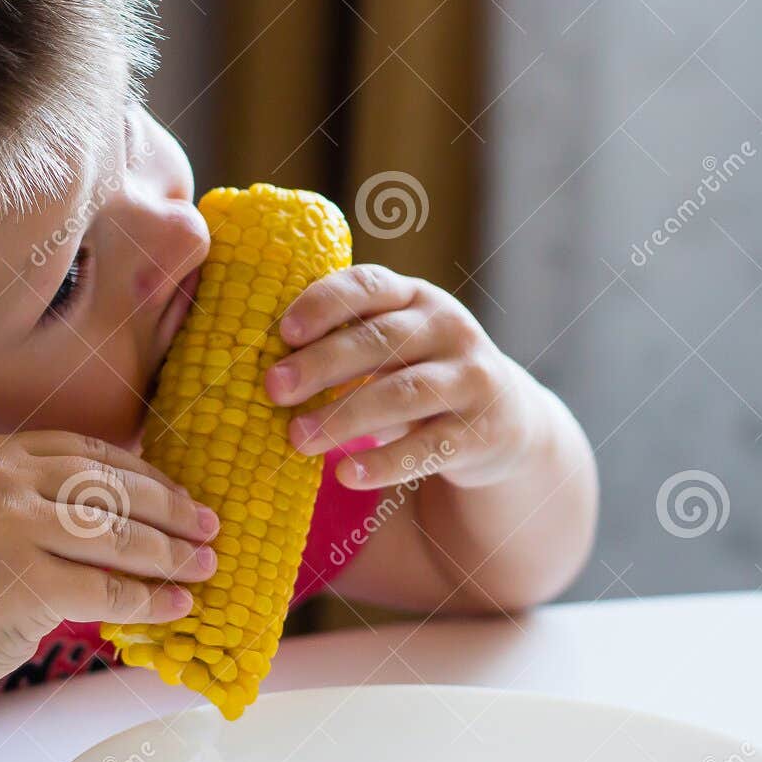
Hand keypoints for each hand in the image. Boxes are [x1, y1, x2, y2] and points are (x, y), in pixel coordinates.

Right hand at [0, 431, 218, 693]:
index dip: (147, 475)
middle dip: (172, 512)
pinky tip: (176, 606)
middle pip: (114, 490)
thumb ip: (51, 498)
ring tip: (204, 568)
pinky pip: (109, 589)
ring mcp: (12, 527)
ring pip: (119, 538)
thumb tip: (148, 505)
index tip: (182, 496)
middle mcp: (3, 478)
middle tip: (211, 528)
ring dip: (171, 556)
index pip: (93, 454)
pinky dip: (150, 600)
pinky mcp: (25, 581)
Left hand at [264, 264, 547, 490]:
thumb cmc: (418, 373)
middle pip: (380, 341)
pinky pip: (428, 447)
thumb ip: (343, 339)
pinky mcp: (481, 430)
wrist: (504, 419)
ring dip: (345, 416)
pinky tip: (346, 475)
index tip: (283, 331)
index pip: (368, 286)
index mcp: (414, 297)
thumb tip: (257, 364)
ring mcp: (469, 378)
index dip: (325, 304)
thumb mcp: (391, 343)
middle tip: (274, 388)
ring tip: (297, 438)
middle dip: (322, 363)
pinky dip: (385, 463)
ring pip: (404, 393)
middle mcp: (448, 328)